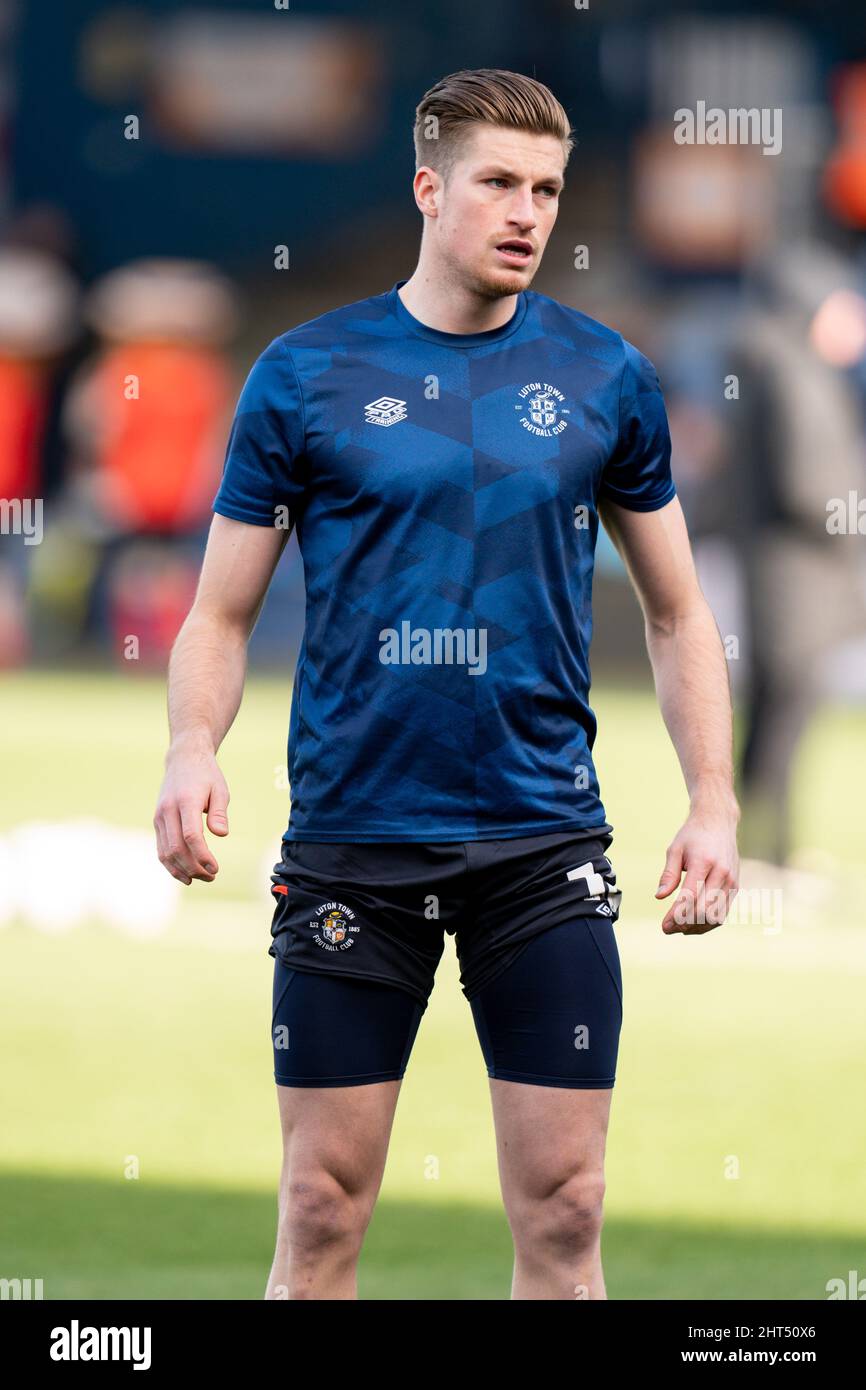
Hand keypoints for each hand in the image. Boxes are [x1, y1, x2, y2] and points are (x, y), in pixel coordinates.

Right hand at [153, 733, 229, 884]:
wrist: (183, 759)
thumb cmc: (206, 775)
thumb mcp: (220, 789)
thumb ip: (220, 812)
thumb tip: (221, 834)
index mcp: (186, 801)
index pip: (191, 835)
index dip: (202, 855)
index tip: (215, 868)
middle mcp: (168, 810)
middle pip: (176, 848)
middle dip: (194, 868)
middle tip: (212, 876)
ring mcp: (159, 817)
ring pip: (165, 852)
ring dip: (182, 870)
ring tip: (202, 878)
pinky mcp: (157, 822)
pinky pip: (161, 848)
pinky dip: (171, 864)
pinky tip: (185, 874)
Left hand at [655, 799, 738, 934]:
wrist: (719, 822)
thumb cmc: (693, 835)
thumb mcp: (675, 849)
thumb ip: (668, 874)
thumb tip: (659, 897)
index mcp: (704, 862)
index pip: (690, 897)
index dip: (676, 915)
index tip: (664, 925)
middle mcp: (721, 873)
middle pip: (704, 910)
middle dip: (684, 924)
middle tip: (668, 928)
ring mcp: (731, 881)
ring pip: (716, 916)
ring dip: (696, 927)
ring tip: (679, 929)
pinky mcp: (735, 887)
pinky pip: (724, 912)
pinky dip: (708, 923)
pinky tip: (693, 924)